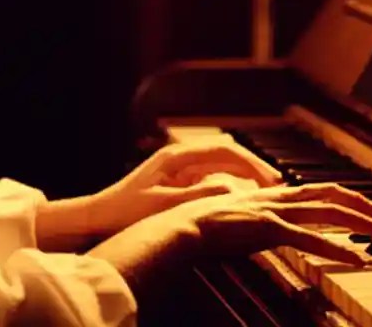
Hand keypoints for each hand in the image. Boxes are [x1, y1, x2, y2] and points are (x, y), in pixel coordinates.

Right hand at [88, 183, 371, 294]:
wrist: (179, 228)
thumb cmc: (200, 228)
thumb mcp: (234, 221)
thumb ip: (254, 223)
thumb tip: (265, 230)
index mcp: (270, 195)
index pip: (316, 191)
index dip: (344, 197)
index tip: (363, 207)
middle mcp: (277, 198)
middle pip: (331, 195)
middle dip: (362, 205)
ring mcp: (274, 212)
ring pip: (329, 213)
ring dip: (360, 223)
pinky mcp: (268, 229)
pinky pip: (310, 239)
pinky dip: (336, 248)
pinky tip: (354, 258)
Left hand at [90, 139, 280, 233]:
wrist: (96, 219)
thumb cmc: (123, 211)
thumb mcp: (163, 205)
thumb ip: (199, 197)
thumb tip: (233, 191)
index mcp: (177, 156)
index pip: (224, 151)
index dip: (250, 164)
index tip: (268, 179)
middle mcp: (181, 159)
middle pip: (227, 156)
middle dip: (253, 168)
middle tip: (275, 185)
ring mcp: (180, 171)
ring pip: (222, 168)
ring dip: (244, 178)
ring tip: (265, 193)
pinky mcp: (179, 185)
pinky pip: (212, 181)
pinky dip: (230, 188)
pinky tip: (241, 202)